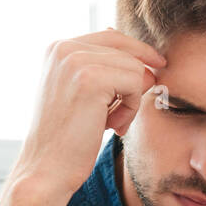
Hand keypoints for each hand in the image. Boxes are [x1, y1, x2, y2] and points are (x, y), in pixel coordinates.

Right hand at [11, 28, 165, 199]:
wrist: (46, 169)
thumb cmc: (66, 140)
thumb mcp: (81, 96)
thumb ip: (103, 72)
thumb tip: (143, 58)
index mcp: (57, 48)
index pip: (111, 36)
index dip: (138, 50)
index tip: (158, 65)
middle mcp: (63, 48)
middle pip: (125, 50)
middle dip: (132, 84)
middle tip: (118, 117)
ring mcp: (75, 60)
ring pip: (134, 67)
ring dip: (130, 101)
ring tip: (111, 124)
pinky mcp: (90, 78)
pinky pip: (134, 82)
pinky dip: (130, 108)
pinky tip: (112, 126)